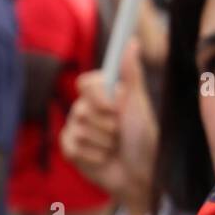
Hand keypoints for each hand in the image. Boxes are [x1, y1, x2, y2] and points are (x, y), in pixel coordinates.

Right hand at [59, 40, 158, 214]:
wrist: (141, 173)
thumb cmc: (144, 136)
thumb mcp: (138, 103)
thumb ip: (131, 73)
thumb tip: (133, 41)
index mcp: (104, 93)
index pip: (86, 82)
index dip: (98, 97)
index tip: (116, 108)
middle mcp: (88, 108)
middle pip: (82, 109)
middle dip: (108, 125)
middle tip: (121, 132)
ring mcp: (77, 128)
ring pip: (78, 130)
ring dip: (104, 142)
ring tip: (115, 146)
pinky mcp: (71, 149)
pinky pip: (72, 147)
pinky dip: (93, 155)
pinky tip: (104, 158)